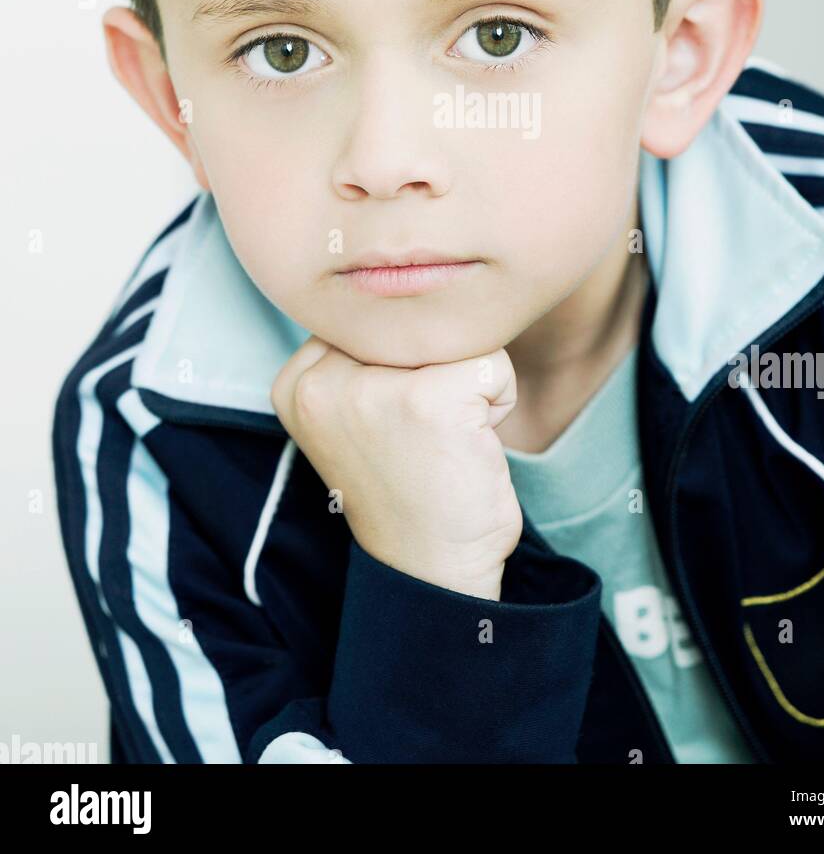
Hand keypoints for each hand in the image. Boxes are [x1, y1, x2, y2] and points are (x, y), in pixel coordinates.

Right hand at [271, 337, 522, 599]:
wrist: (431, 572)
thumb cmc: (406, 487)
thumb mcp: (353, 413)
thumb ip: (360, 356)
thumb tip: (414, 281)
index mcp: (295, 381)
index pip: (374, 316)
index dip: (404, 363)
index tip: (394, 425)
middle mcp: (320, 380)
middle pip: (414, 318)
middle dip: (435, 369)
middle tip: (422, 438)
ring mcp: (371, 388)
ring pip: (454, 335)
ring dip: (467, 384)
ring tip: (444, 438)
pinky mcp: (429, 398)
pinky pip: (491, 362)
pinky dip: (497, 402)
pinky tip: (469, 444)